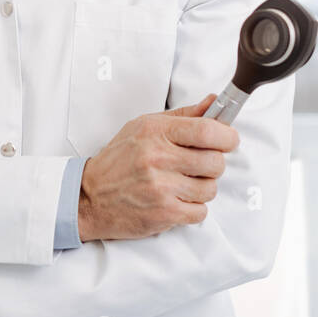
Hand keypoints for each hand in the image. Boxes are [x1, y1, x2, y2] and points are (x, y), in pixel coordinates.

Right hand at [78, 93, 238, 241]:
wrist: (88, 197)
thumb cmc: (119, 160)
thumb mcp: (145, 126)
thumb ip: (183, 115)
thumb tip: (214, 102)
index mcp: (156, 132)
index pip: (207, 130)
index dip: (227, 136)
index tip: (229, 140)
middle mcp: (158, 158)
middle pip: (215, 162)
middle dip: (214, 164)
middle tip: (200, 165)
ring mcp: (161, 188)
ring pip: (210, 188)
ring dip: (203, 188)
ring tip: (183, 184)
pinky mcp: (163, 214)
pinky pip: (201, 212)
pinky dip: (194, 208)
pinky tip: (177, 201)